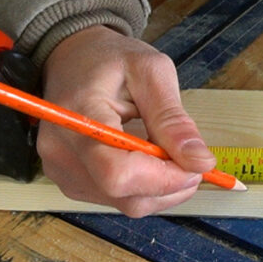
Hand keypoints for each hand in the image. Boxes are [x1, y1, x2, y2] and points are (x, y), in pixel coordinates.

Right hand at [39, 25, 215, 216]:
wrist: (70, 57)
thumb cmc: (108, 59)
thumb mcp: (150, 72)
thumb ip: (173, 119)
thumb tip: (200, 162)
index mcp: (78, 118)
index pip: (118, 175)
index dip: (165, 179)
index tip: (195, 163)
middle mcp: (62, 154)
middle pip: (126, 197)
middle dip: (171, 184)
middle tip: (190, 156)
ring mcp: (61, 172)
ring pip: (126, 204)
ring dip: (160, 187)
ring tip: (165, 148)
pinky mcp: (69, 182)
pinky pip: (117, 199)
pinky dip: (144, 186)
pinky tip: (147, 158)